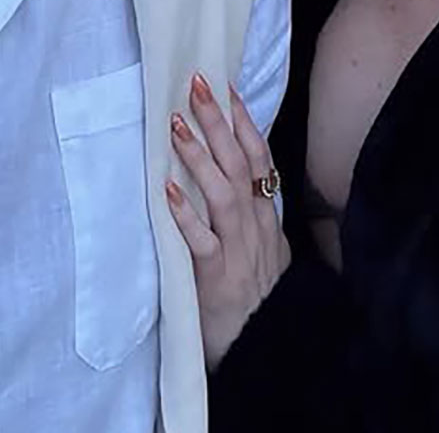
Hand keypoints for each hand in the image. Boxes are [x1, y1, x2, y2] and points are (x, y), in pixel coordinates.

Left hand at [167, 73, 290, 370]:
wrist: (270, 352)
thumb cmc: (260, 300)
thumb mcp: (268, 250)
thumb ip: (254, 214)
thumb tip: (241, 178)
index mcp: (265, 217)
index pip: (258, 157)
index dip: (243, 121)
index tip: (226, 87)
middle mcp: (255, 226)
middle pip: (238, 163)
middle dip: (218, 122)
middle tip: (196, 85)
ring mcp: (238, 250)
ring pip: (222, 193)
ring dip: (199, 157)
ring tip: (176, 125)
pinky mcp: (217, 278)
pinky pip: (201, 242)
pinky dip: (185, 215)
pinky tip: (167, 190)